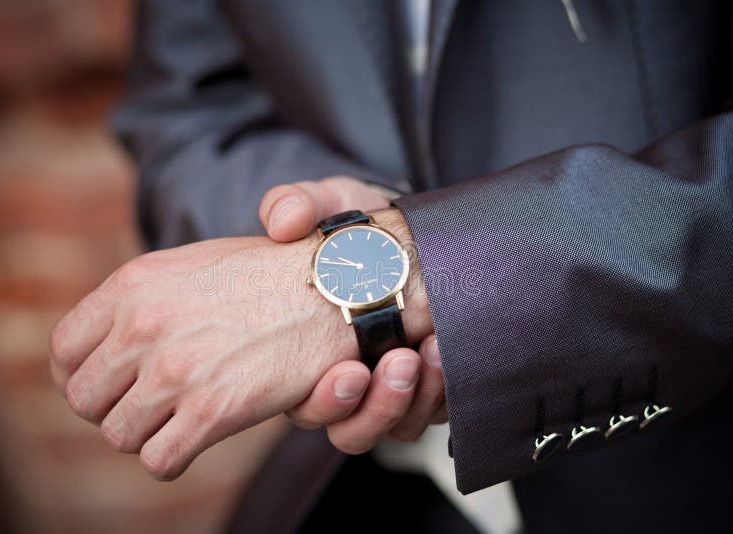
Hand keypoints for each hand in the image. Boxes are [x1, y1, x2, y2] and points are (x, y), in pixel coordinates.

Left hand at [50, 208, 432, 478]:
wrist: (335, 285)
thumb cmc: (268, 276)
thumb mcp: (191, 265)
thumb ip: (140, 299)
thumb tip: (105, 340)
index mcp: (135, 284)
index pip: (66, 350)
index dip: (80, 377)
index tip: (107, 386)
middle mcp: (146, 325)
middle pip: (85, 400)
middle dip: (112, 410)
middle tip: (146, 408)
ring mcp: (178, 369)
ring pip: (120, 435)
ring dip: (145, 436)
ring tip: (175, 421)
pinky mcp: (214, 409)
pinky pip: (160, 460)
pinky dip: (171, 459)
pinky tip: (192, 441)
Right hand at [259, 176, 445, 452]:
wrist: (402, 234)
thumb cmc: (352, 226)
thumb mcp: (322, 203)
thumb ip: (293, 203)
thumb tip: (284, 222)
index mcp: (302, 355)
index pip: (302, 404)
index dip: (325, 402)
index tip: (350, 372)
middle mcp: (340, 380)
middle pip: (351, 429)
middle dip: (377, 406)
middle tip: (401, 362)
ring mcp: (383, 385)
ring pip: (395, 427)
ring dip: (413, 399)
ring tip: (430, 351)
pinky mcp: (422, 384)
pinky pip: (433, 413)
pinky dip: (443, 393)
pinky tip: (448, 351)